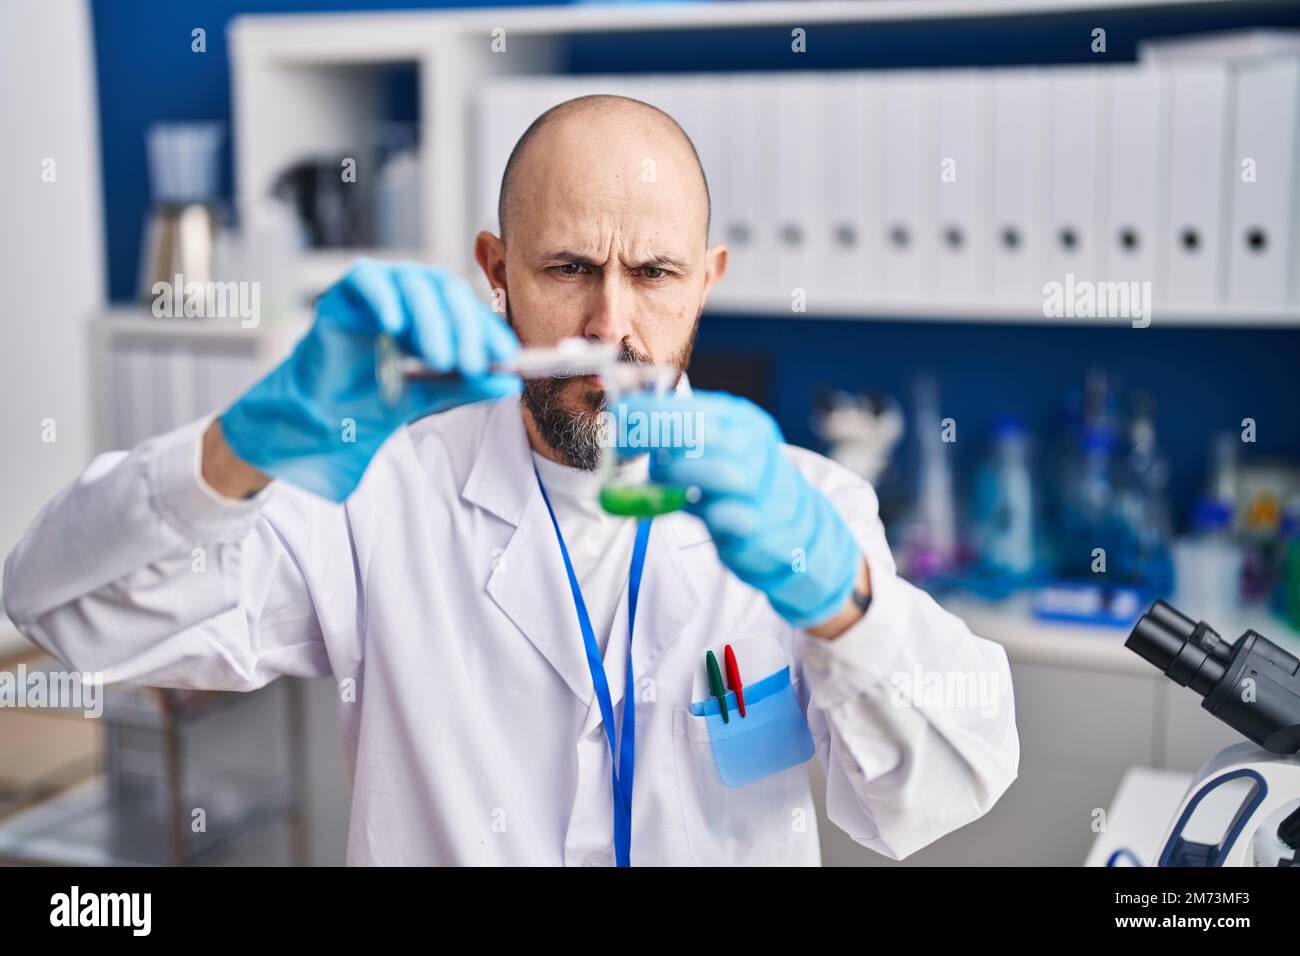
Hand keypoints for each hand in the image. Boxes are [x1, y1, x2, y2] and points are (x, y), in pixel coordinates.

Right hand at [219, 259, 519, 501]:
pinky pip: (366, 280)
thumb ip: (466, 386)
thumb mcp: (430, 396)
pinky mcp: (342, 295)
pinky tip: (395, 325)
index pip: (467, 310)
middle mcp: (407, 298)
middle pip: (445, 292)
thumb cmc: (373, 403)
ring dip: (432, 320)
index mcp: (432, 316)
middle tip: (475, 364)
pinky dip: (383, 296)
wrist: (321, 420)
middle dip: (465, 328)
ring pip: (413, 283)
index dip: (489, 331)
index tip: (508, 358)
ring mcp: (376, 292)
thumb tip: (508, 383)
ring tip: (442, 359)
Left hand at [616, 390, 862, 628]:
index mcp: (741, 422)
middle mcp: (754, 448)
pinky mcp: (758, 526)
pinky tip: (690, 510)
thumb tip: (621, 433)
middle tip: (625, 443)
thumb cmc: (740, 484)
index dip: (651, 411)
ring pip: (719, 473)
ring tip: (659, 482)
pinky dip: (702, 513)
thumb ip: (675, 441)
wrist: (794, 527)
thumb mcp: (714, 450)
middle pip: (705, 435)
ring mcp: (760, 487)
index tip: (618, 415)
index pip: (693, 408)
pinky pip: (726, 517)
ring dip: (679, 476)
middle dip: (659, 435)